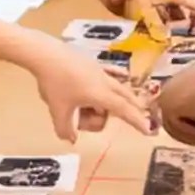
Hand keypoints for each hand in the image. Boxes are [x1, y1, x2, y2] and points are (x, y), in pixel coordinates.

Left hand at [27, 39, 153, 141]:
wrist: (45, 54)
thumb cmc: (54, 83)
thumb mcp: (58, 110)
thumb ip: (65, 129)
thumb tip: (71, 139)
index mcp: (100, 95)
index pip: (124, 111)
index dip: (137, 121)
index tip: (149, 130)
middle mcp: (105, 83)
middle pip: (125, 99)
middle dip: (132, 110)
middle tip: (140, 122)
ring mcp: (100, 71)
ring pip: (117, 88)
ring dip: (113, 101)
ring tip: (90, 109)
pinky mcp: (93, 63)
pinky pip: (111, 72)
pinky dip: (118, 76)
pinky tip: (125, 74)